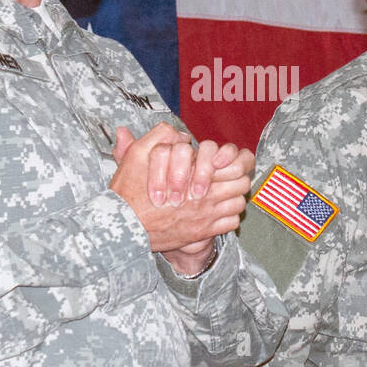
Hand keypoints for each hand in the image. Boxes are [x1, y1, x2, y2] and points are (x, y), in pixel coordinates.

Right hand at [110, 125, 251, 253]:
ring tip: (224, 192)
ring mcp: (206, 215)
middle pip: (241, 182)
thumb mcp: (136, 155)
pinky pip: (231, 222)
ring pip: (239, 203)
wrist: (125, 228)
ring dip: (234, 196)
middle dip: (237, 176)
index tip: (222, 160)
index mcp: (194, 173)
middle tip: (226, 175)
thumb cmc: (129, 192)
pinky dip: (229, 217)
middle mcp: (205, 195)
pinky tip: (218, 212)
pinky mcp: (203, 232)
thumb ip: (158, 137)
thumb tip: (178, 133)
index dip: (232, 159)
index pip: (232, 161)